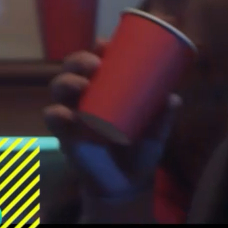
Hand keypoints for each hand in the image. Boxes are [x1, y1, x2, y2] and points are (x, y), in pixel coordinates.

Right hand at [42, 42, 181, 213]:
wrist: (127, 183)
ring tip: (82, 84)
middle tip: (95, 64)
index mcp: (105, 87)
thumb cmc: (140, 149)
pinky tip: (67, 114)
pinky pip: (52, 118)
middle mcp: (85, 94)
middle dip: (79, 60)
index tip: (106, 44)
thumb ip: (163, 116)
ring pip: (59, 87)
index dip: (98, 48)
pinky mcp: (64, 132)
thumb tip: (174, 98)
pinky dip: (56, 113)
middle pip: (73, 68)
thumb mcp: (156, 131)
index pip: (96, 59)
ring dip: (67, 81)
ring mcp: (72, 111)